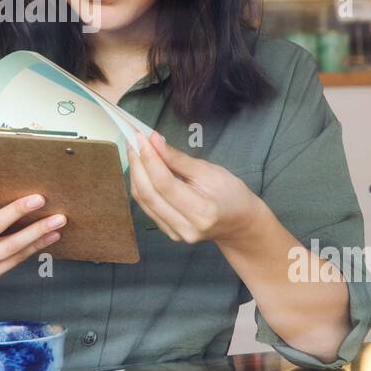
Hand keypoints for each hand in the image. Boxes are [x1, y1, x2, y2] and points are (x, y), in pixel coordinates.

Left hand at [129, 129, 261, 245]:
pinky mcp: (168, 232)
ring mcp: (175, 233)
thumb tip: (153, 141)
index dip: (150, 159)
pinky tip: (141, 168)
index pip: (165, 184)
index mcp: (202, 212)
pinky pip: (147, 206)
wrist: (238, 223)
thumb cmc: (230, 193)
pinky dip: (141, 184)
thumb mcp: (209, 171)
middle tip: (132, 140)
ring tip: (134, 150)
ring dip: (135, 173)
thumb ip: (178, 159)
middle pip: (149, 194)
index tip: (141, 137)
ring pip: (143, 201)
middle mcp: (186, 228)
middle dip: (137, 164)